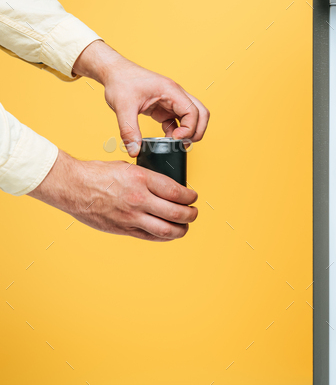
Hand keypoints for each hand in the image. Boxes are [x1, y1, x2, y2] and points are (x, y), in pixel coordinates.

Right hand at [28, 150, 197, 240]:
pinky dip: (164, 236)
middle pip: (176, 213)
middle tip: (194, 212)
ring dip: (181, 229)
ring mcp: (131, 217)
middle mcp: (139, 199)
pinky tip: (168, 233)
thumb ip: (147, 179)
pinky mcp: (124, 229)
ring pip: (166, 230)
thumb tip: (165, 187)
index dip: (190, 196)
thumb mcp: (127, 168)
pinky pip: (150, 236)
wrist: (72, 186)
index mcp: (141, 179)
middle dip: (191, 214)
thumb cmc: (97, 174)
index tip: (193, 196)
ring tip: (185, 226)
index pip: (176, 191)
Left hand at [73, 40, 208, 156]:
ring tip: (176, 144)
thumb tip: (135, 151)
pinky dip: (177, 132)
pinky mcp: (165, 107)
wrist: (113, 72)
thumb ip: (129, 130)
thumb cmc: (120, 81)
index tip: (175, 139)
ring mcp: (172, 101)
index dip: (189, 128)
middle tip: (184, 144)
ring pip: (193, 118)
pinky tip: (166, 139)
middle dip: (197, 131)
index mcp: (171, 90)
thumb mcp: (122, 107)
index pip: (193, 111)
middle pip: (201, 113)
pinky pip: (179, 121)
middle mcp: (175, 95)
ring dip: (189, 132)